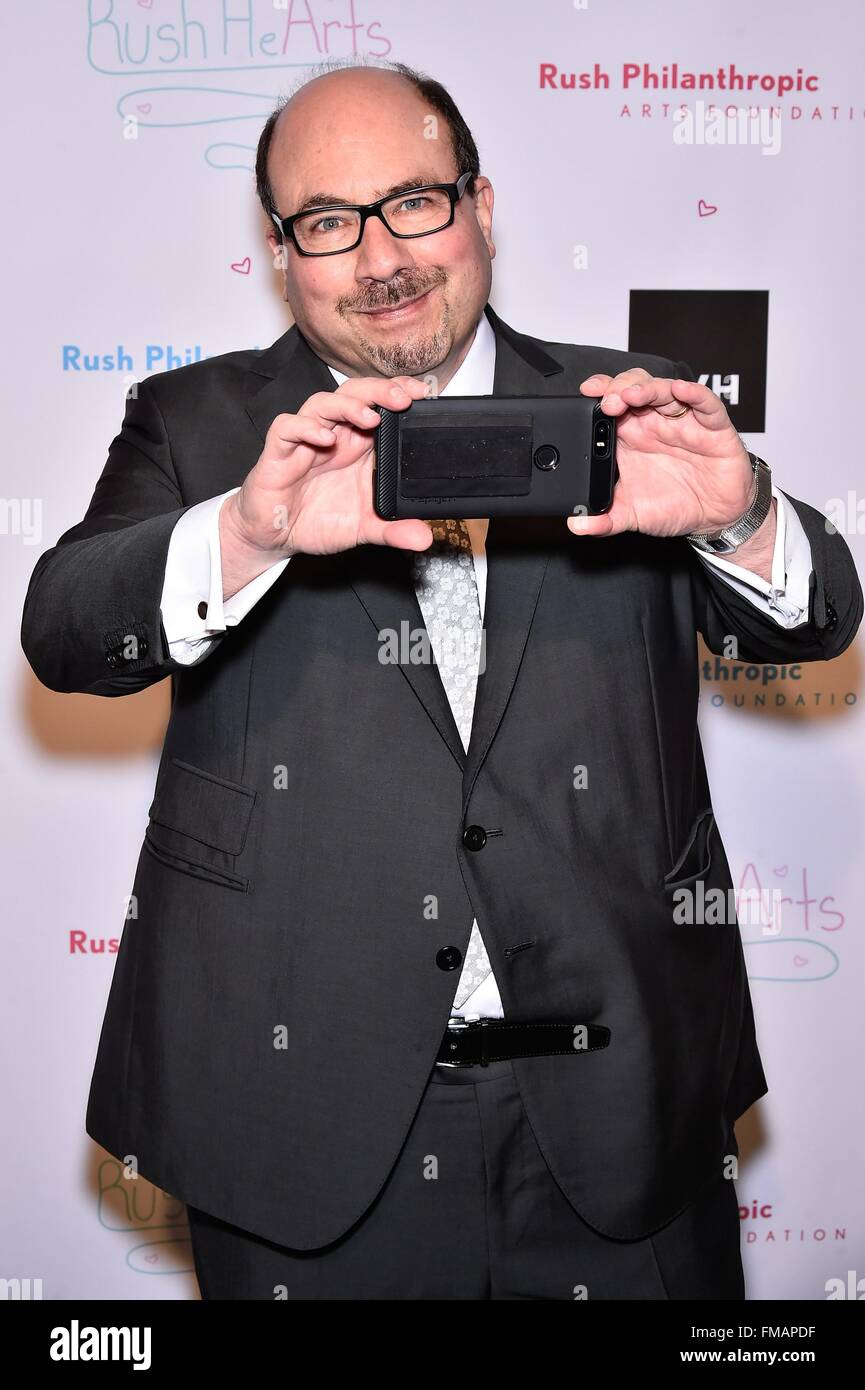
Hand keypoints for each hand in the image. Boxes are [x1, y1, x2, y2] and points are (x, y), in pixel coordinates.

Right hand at [222, 375, 434, 559]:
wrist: (276, 537)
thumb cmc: (316, 520)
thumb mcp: (363, 528)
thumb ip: (393, 530)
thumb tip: (423, 538)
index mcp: (357, 446)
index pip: (379, 404)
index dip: (398, 392)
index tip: (421, 394)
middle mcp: (334, 436)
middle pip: (355, 394)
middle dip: (379, 390)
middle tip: (403, 399)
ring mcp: (305, 441)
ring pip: (323, 403)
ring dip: (348, 405)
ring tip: (371, 417)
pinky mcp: (279, 453)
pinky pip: (287, 428)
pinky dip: (305, 428)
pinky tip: (325, 439)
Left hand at [568, 369, 754, 538]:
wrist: (714, 517)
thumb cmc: (674, 506)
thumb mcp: (633, 515)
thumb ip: (606, 519)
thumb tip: (577, 525)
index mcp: (631, 436)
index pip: (612, 404)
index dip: (600, 393)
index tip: (586, 393)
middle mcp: (655, 422)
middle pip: (635, 387)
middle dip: (620, 388)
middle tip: (609, 401)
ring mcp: (683, 421)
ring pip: (665, 390)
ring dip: (648, 388)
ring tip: (632, 395)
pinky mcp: (713, 427)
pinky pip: (705, 403)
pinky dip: (694, 393)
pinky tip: (681, 390)